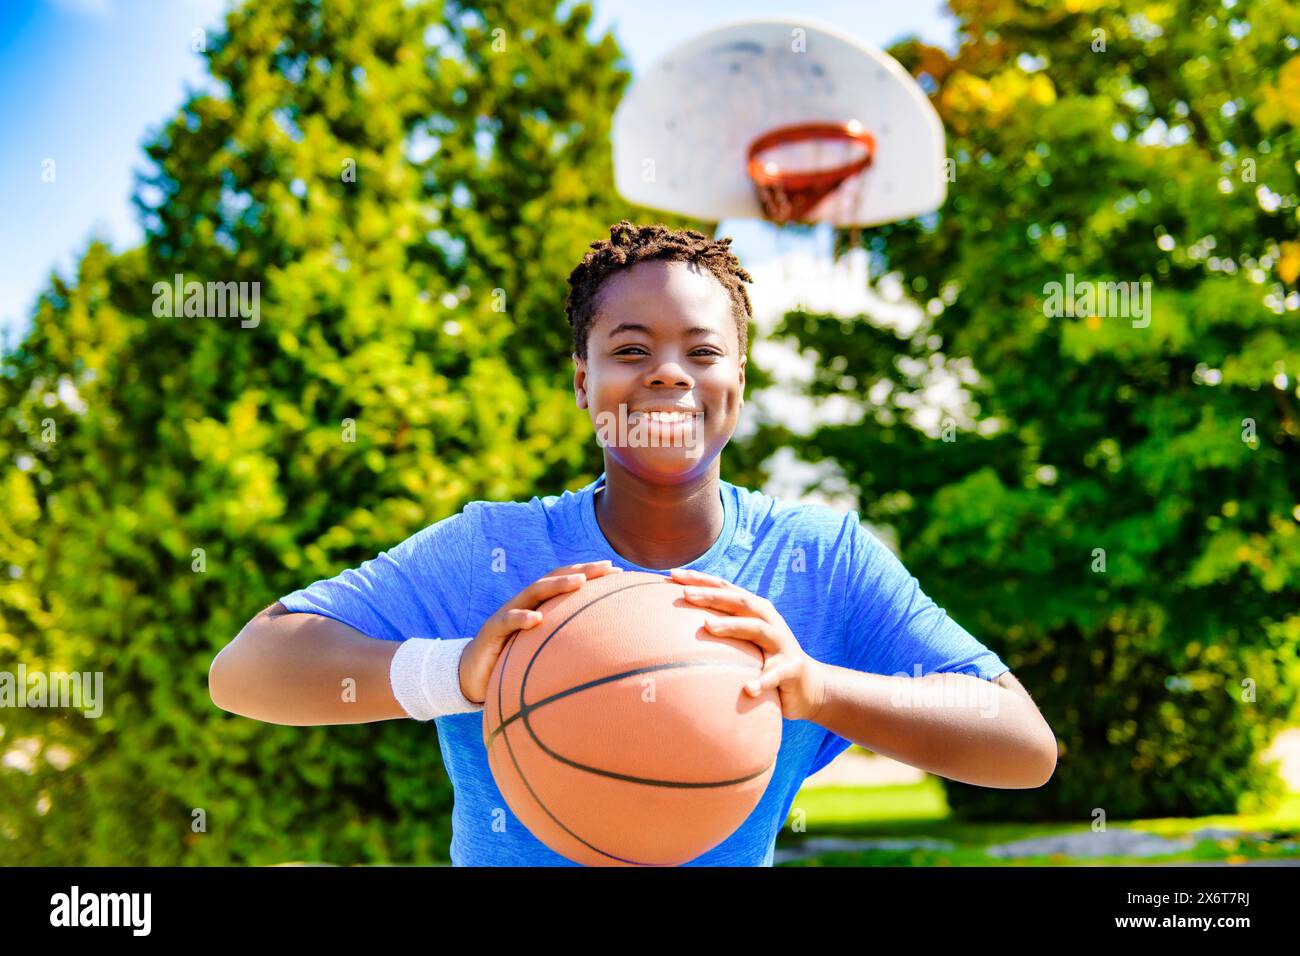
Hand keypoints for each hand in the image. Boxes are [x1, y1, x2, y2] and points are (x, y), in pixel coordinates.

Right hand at [459, 560, 622, 703]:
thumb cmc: (512, 658)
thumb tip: (602, 648)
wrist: (472, 673)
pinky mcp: (492, 631)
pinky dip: (521, 617)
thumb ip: (564, 640)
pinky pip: (506, 621)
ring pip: (533, 593)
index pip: (565, 581)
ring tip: (579, 582)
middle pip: (554, 579)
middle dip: (581, 570)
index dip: (589, 573)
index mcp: (538, 604)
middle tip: (606, 567)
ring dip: (557, 585)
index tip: (617, 570)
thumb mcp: (541, 647)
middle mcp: (524, 603)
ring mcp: (507, 614)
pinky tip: (537, 619)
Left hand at [669, 567, 825, 721]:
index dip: (700, 579)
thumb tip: (679, 620)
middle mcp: (768, 620)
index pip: (725, 589)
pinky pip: (774, 674)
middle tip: (685, 594)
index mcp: (755, 610)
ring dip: (731, 626)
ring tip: (707, 626)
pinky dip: (762, 680)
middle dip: (711, 596)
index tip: (672, 575)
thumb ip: (721, 624)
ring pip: (755, 629)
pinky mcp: (790, 668)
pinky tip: (748, 689)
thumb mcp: (745, 638)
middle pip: (739, 602)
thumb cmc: (766, 658)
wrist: (809, 684)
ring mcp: (781, 643)